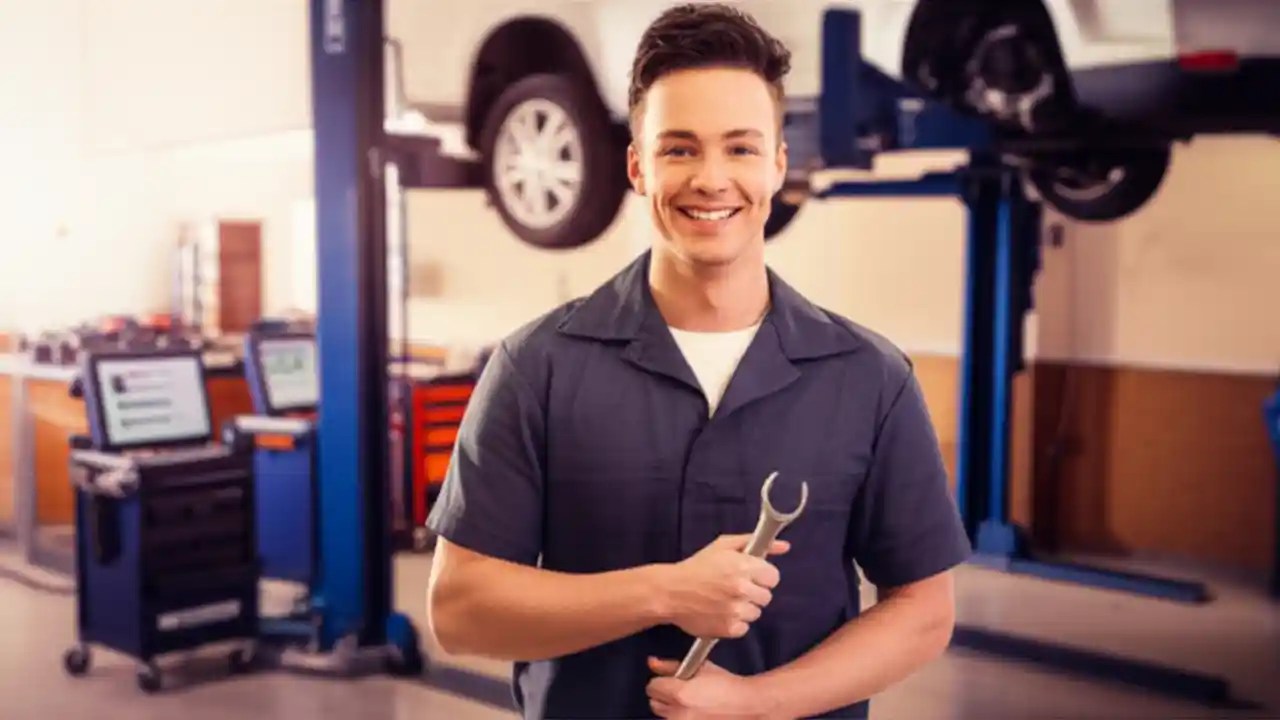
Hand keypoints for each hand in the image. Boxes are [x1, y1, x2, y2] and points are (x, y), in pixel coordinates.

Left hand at [646, 656, 773, 718]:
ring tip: (688, 705)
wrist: (747, 705)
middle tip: (680, 693)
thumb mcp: (700, 668)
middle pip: (654, 704)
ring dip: (671, 710)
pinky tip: (694, 713)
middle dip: (664, 697)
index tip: (671, 681)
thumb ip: (672, 666)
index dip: (661, 681)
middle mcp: (678, 714)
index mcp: (679, 694)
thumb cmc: (725, 684)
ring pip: (664, 717)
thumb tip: (651, 661)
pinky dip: (681, 717)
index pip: (652, 687)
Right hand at [662, 534, 788, 638]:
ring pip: (756, 613)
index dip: (762, 576)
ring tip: (725, 601)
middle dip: (753, 592)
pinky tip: (720, 612)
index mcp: (743, 566)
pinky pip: (744, 627)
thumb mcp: (723, 547)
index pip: (773, 577)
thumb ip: (753, 543)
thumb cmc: (697, 567)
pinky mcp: (729, 629)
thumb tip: (785, 546)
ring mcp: (736, 611)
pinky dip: (735, 622)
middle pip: (766, 596)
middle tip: (734, 588)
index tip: (750, 576)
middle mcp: (742, 589)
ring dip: (744, 608)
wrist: (671, 592)